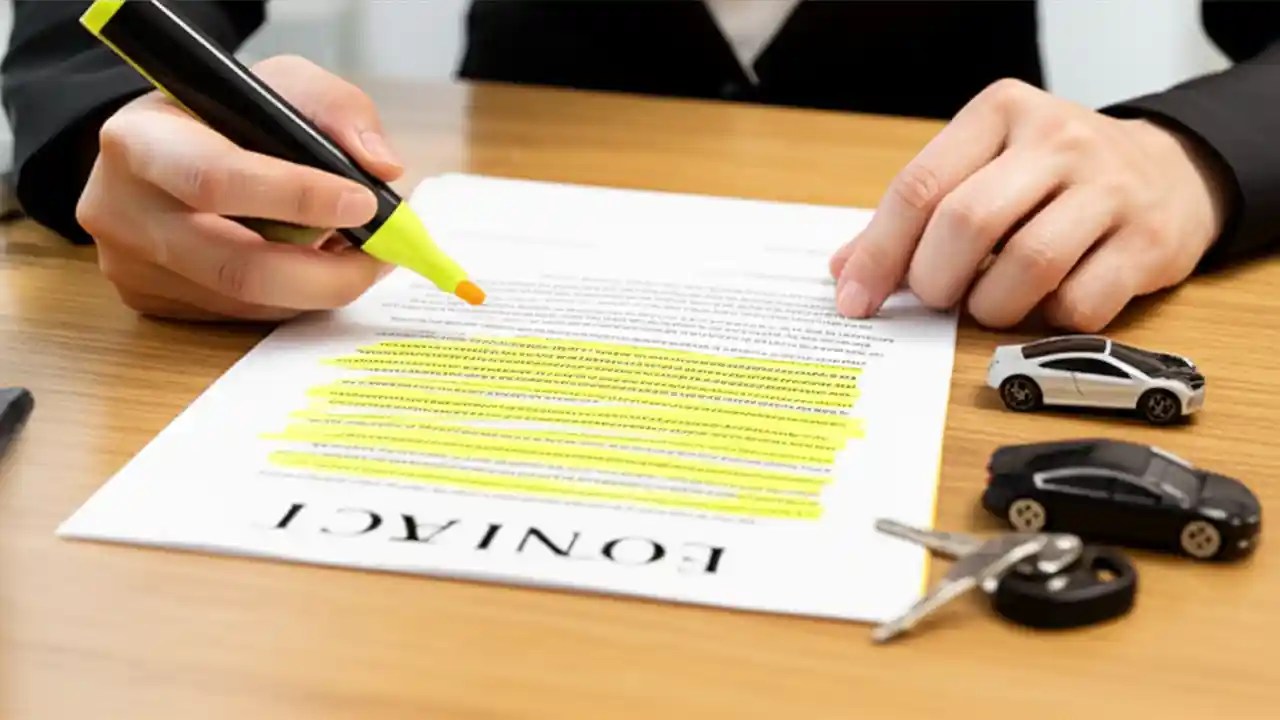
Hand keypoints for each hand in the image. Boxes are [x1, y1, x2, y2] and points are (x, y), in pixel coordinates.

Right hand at [76, 55, 403, 320]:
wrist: (161, 148)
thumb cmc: (224, 114)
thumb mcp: (278, 83)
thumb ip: (337, 111)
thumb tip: (381, 168)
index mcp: (140, 141)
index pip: (218, 180)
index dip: (298, 197)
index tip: (365, 202)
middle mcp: (123, 210)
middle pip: (236, 267)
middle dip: (327, 272)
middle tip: (383, 254)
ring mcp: (133, 267)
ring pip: (249, 300)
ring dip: (320, 285)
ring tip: (359, 254)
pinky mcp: (153, 303)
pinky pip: (241, 315)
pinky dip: (293, 297)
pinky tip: (315, 265)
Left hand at [829, 78, 1231, 330]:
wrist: (1170, 171)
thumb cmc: (1053, 179)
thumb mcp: (984, 170)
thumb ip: (916, 217)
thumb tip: (845, 272)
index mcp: (1001, 113)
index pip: (921, 186)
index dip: (879, 253)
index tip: (854, 299)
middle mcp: (1057, 140)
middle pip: (967, 222)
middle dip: (934, 280)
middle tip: (936, 298)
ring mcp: (1110, 187)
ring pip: (1027, 264)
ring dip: (991, 305)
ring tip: (989, 304)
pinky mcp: (1150, 239)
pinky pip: (1082, 301)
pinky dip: (1050, 320)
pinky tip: (1046, 305)